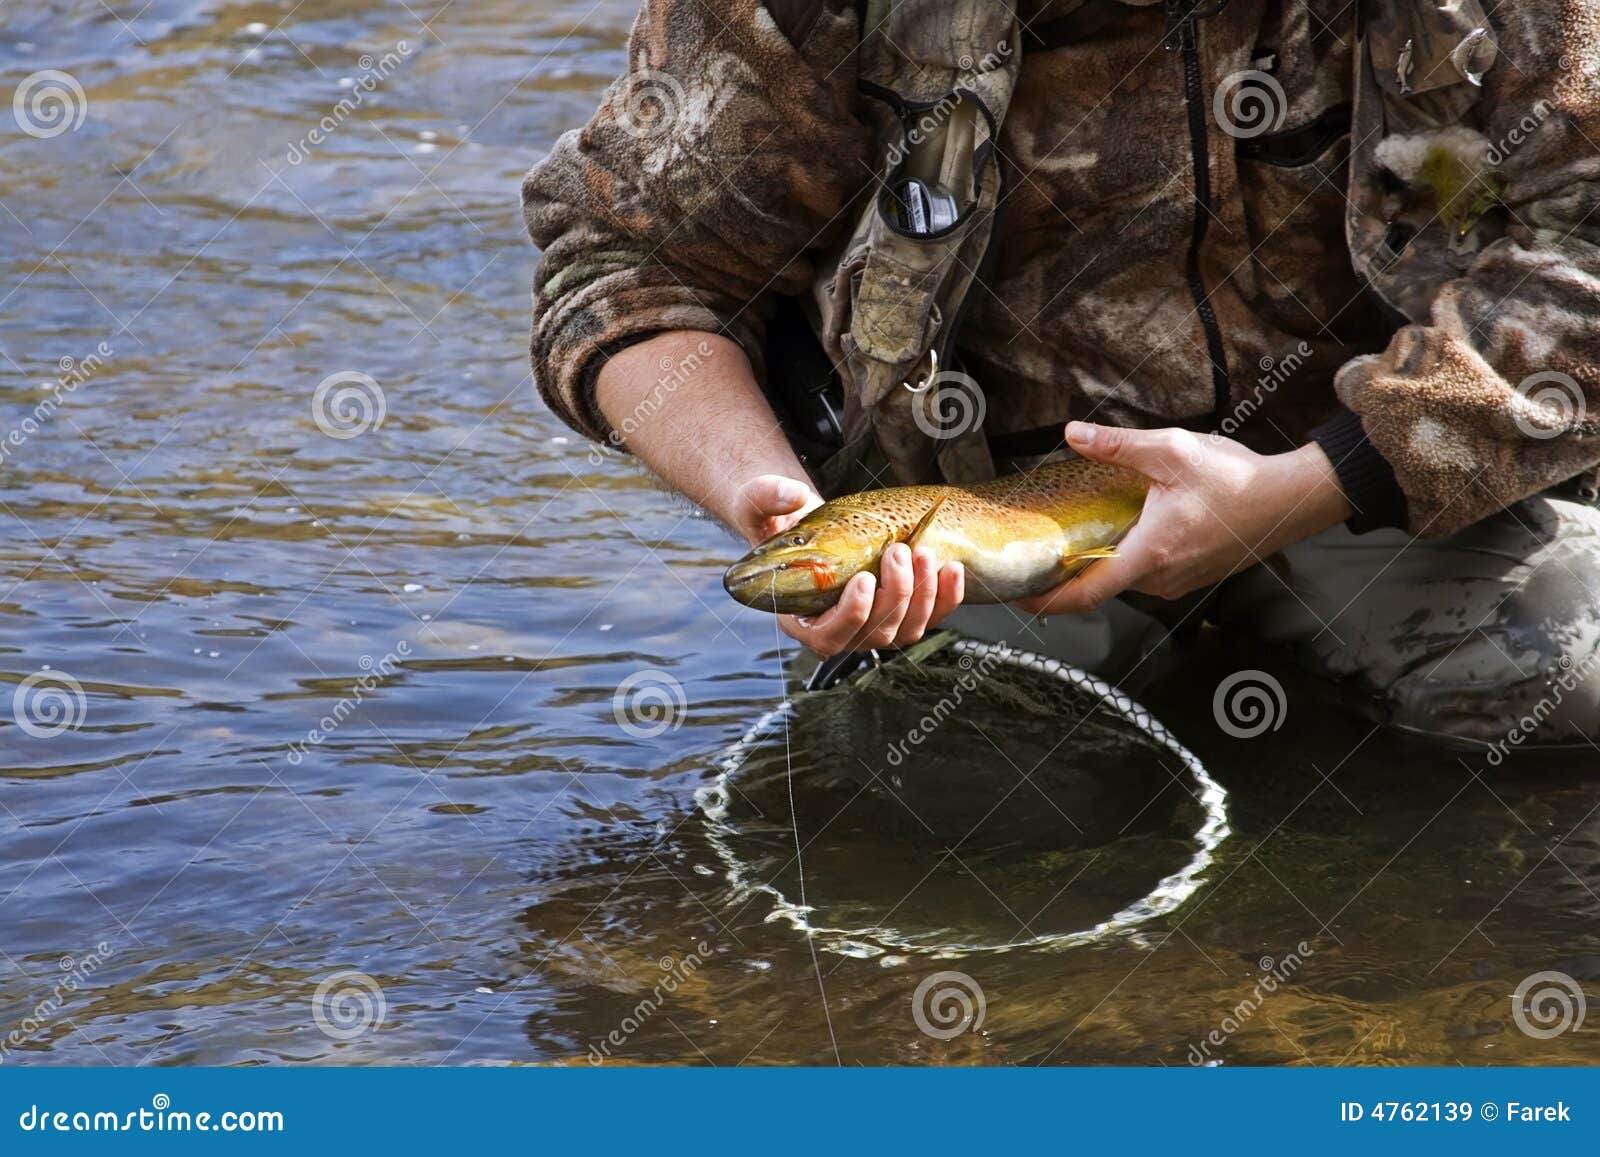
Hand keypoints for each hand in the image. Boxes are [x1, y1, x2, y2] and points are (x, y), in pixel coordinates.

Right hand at [730, 474, 964, 656]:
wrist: (805, 521)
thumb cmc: (777, 521)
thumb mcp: (759, 504)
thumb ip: (767, 497)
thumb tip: (793, 494)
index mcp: (800, 618)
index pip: (828, 637)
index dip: (850, 615)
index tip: (863, 579)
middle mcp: (839, 630)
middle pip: (875, 634)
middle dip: (894, 594)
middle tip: (897, 551)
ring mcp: (872, 626)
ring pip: (906, 630)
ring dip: (922, 595)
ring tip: (922, 552)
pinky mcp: (900, 613)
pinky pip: (929, 618)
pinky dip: (945, 598)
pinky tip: (950, 569)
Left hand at [1020, 422, 1351, 613]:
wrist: (1291, 500)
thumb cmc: (1237, 478)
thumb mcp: (1170, 451)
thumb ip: (1117, 445)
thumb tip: (1073, 433)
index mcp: (1150, 554)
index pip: (1087, 594)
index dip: (1048, 602)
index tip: (1018, 599)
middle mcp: (1162, 579)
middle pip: (1100, 587)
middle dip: (1067, 576)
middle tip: (1035, 557)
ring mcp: (1179, 582)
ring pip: (1124, 580)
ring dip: (1098, 564)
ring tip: (1071, 541)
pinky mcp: (1192, 577)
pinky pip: (1146, 575)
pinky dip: (1125, 560)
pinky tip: (1117, 534)